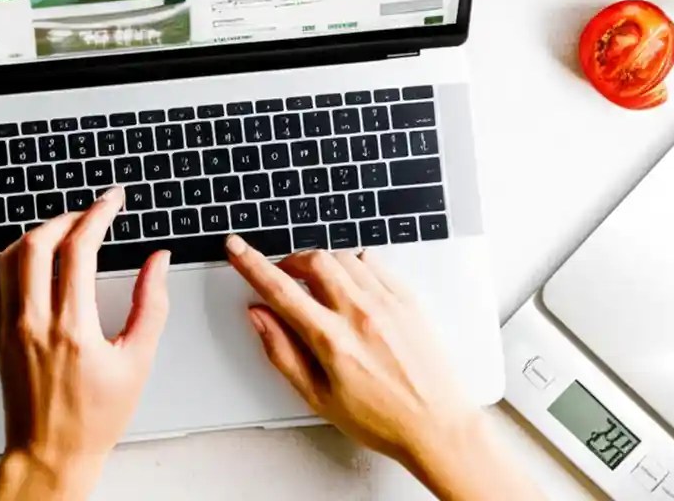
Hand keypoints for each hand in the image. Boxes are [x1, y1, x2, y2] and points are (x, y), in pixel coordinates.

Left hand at [0, 187, 170, 500]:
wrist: (50, 453)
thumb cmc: (95, 418)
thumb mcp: (137, 361)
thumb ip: (152, 305)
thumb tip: (157, 262)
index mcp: (72, 328)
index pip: (79, 248)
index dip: (98, 214)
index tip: (112, 200)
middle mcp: (34, 322)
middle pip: (39, 242)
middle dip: (69, 216)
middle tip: (92, 213)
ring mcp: (9, 326)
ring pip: (11, 255)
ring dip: (39, 232)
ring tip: (67, 230)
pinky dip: (18, 256)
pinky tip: (38, 258)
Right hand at [225, 236, 541, 500]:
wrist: (437, 424)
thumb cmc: (382, 419)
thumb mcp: (318, 397)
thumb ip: (282, 352)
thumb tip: (258, 316)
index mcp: (331, 340)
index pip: (280, 289)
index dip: (251, 264)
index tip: (236, 249)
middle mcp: (359, 313)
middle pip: (312, 261)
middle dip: (289, 262)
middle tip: (284, 276)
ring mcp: (387, 302)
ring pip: (342, 257)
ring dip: (321, 263)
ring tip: (317, 286)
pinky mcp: (408, 299)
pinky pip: (373, 262)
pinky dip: (353, 265)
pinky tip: (351, 285)